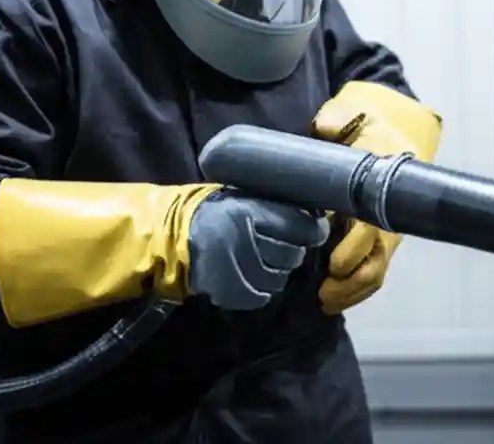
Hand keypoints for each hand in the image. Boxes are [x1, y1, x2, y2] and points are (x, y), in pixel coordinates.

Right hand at [187, 189, 329, 309]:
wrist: (175, 236)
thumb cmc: (217, 213)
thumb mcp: (244, 199)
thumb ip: (275, 207)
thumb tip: (316, 217)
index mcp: (248, 212)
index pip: (298, 226)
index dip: (314, 231)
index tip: (318, 232)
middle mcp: (242, 240)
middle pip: (290, 255)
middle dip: (293, 252)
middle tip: (286, 247)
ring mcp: (234, 269)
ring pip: (278, 278)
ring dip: (278, 272)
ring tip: (266, 262)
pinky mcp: (227, 292)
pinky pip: (260, 296)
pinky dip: (262, 289)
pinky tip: (254, 278)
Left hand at [310, 81, 440, 313]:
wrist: (394, 132)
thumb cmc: (369, 126)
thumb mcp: (355, 112)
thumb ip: (340, 117)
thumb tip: (326, 127)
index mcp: (382, 182)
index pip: (372, 221)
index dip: (355, 245)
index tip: (334, 263)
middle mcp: (388, 210)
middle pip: (378, 254)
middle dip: (352, 279)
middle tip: (325, 293)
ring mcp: (387, 227)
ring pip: (378, 267)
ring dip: (353, 289)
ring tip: (326, 302)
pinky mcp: (381, 238)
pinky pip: (375, 269)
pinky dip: (357, 288)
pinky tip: (333, 298)